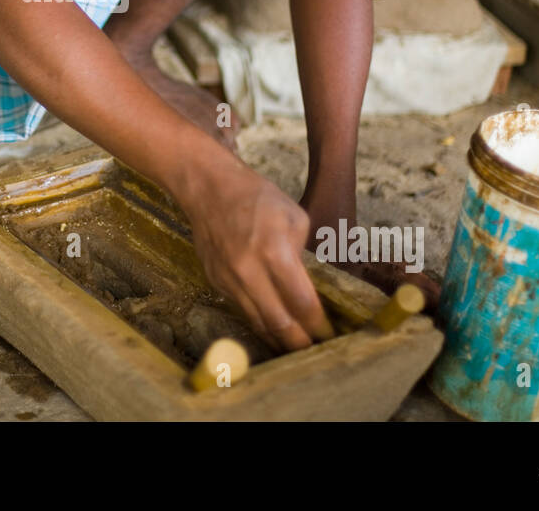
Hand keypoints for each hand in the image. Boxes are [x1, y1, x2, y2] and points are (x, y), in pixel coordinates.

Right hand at [180, 160, 334, 351]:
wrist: (209, 189)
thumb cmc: (257, 197)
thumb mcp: (295, 217)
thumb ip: (303, 254)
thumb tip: (305, 283)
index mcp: (275, 253)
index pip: (302, 303)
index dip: (318, 323)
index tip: (329, 332)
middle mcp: (250, 272)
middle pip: (279, 322)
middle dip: (300, 342)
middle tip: (314, 350)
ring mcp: (230, 279)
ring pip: (258, 322)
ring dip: (278, 338)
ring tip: (295, 346)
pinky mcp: (216, 281)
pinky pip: (242, 309)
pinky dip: (259, 322)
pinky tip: (271, 326)